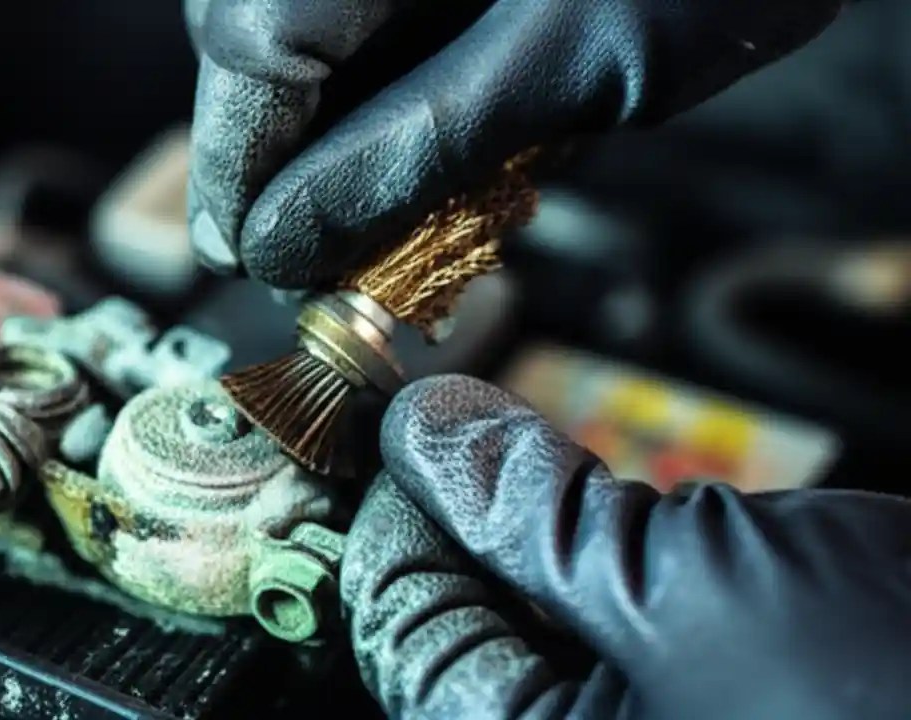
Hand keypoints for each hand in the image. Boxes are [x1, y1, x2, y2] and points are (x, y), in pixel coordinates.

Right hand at [184, 0, 842, 281]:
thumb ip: (421, 145)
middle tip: (310, 250)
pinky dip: (379, 84)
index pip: (252, 36)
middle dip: (274, 147)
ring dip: (325, 122)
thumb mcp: (583, 55)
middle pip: (251, 24)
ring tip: (376, 205)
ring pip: (295, 20)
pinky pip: (360, 14)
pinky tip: (425, 137)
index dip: (238, 161)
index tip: (254, 261)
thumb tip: (288, 242)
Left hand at [340, 375, 910, 719]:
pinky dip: (586, 530)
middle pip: (459, 614)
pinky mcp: (690, 672)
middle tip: (456, 408)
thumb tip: (426, 431)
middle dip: (453, 505)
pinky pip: (603, 599)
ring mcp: (632, 707)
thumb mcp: (670, 587)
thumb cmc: (875, 689)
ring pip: (530, 598)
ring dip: (519, 508)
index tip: (409, 425)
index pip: (402, 630)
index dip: (397, 513)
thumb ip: (526, 514)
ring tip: (514, 431)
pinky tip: (585, 483)